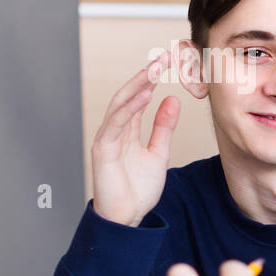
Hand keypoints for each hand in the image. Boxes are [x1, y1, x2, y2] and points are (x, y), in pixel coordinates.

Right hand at [91, 55, 181, 225]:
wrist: (127, 218)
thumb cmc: (138, 189)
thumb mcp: (158, 153)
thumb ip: (163, 127)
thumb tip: (171, 100)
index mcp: (127, 131)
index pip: (139, 98)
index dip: (152, 79)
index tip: (168, 62)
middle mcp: (115, 131)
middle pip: (129, 95)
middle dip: (145, 75)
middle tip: (163, 57)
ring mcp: (108, 139)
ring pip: (121, 104)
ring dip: (138, 85)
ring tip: (155, 69)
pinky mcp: (103, 150)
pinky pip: (116, 124)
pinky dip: (130, 108)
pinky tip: (145, 95)